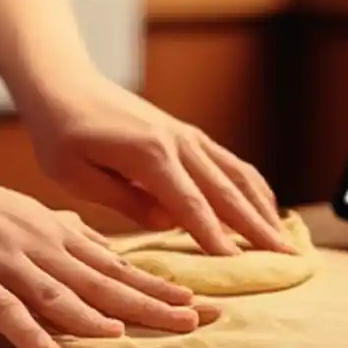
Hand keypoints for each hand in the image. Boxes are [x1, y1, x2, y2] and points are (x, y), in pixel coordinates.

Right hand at [0, 153, 212, 347]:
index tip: (200, 302)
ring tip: (134, 337)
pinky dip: (27, 332)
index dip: (159, 286)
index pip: (117, 263)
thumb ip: (56, 230)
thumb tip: (94, 241)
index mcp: (52, 231)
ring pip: (59, 292)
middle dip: (153, 303)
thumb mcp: (16, 213)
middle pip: (104, 279)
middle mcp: (37, 243)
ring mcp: (2, 259)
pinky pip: (1, 309)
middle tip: (198, 321)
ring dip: (97, 317)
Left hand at [19, 78, 293, 257]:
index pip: (190, 205)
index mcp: (148, 154)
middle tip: (287, 258)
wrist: (65, 83)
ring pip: (237, 176)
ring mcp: (188, 136)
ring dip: (265, 209)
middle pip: (227, 192)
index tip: (238, 265)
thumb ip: (123, 200)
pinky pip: (231, 164)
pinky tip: (265, 209)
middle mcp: (178, 142)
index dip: (215, 237)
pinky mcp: (189, 135)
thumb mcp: (75, 174)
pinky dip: (253, 188)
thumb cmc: (60, 132)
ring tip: (286, 240)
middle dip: (258, 227)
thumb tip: (168, 224)